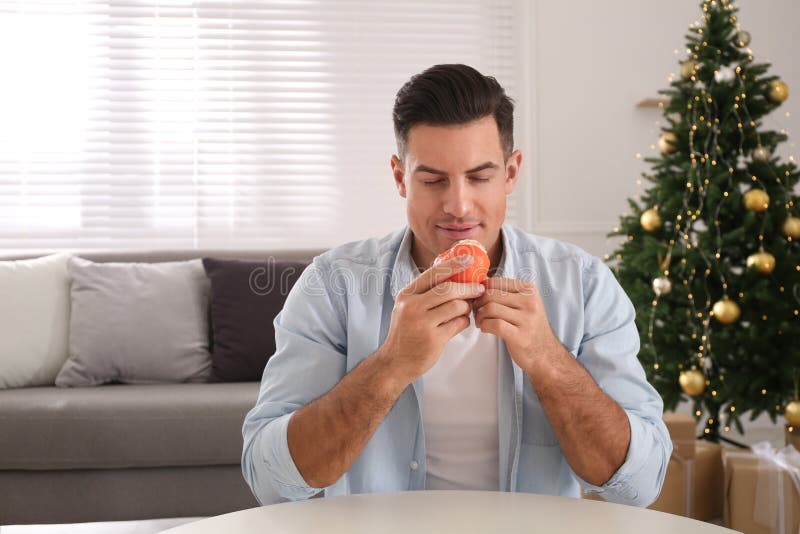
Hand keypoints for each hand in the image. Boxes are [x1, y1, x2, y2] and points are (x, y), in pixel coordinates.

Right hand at [379, 255, 485, 386]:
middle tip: (480, 288)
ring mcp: (423, 323)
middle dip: (468, 287)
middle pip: (448, 289)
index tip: (469, 259)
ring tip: (467, 309)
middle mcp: (412, 307)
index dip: (454, 265)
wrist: (394, 362)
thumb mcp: (407, 308)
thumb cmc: (406, 332)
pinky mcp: (434, 339)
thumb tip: (453, 276)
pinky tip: (462, 323)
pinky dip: (464, 321)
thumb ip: (425, 294)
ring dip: (467, 307)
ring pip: (456, 306)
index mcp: (406, 295)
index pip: (433, 274)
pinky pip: (459, 324)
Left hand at [473, 277, 559, 372]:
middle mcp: (530, 302)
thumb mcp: (524, 304)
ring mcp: (526, 319)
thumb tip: (481, 284)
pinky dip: (484, 326)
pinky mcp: (520, 336)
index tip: (478, 300)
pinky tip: (485, 329)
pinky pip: (494, 324)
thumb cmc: (530, 327)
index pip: (496, 282)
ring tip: (481, 322)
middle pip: (491, 294)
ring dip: (479, 316)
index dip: (481, 291)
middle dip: (478, 303)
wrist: (545, 353)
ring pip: (490, 308)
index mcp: (529, 290)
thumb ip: (506, 293)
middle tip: (476, 312)